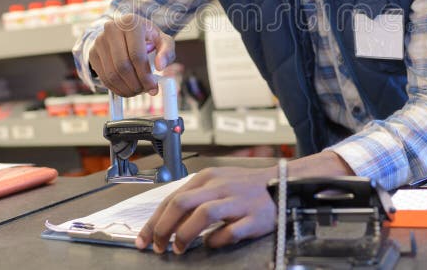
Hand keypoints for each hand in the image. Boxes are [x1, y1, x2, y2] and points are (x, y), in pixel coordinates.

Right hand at [88, 14, 174, 96]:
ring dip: (126, 88)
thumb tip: (160, 67)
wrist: (125, 32)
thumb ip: (166, 51)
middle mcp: (112, 29)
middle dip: (136, 84)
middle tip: (145, 90)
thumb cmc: (147, 37)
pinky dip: (116, 88)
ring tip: (137, 91)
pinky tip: (127, 89)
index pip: (136, 55)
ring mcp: (100, 41)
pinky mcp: (93, 52)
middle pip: (122, 66)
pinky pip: (103, 77)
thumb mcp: (162, 40)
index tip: (153, 88)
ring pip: (112, 74)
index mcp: (132, 22)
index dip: (145, 75)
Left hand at [134, 166, 276, 253]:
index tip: (144, 239)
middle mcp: (220, 186)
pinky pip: (230, 231)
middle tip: (159, 246)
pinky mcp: (254, 217)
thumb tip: (166, 222)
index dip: (154, 221)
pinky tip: (211, 244)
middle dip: (164, 228)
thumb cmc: (245, 188)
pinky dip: (216, 240)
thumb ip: (193, 198)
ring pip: (203, 214)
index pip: (172, 198)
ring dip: (185, 234)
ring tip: (179, 249)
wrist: (282, 184)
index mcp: (207, 177)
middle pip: (182, 204)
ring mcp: (238, 200)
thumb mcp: (216, 183)